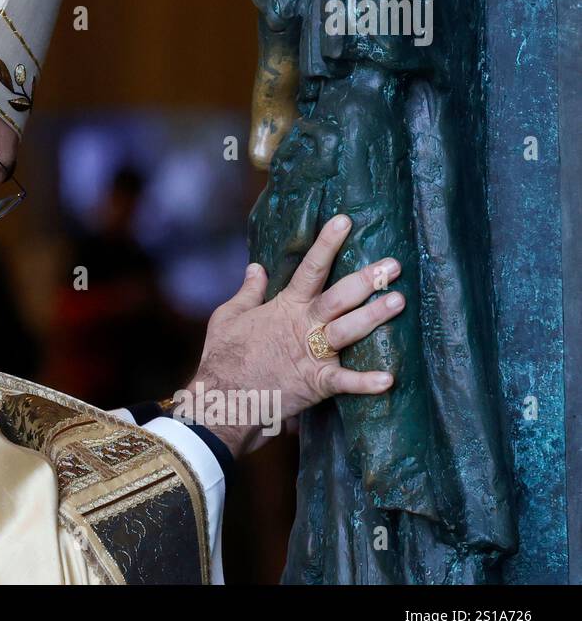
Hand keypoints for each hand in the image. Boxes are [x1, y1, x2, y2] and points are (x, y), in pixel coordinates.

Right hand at [179, 214, 401, 456]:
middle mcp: (303, 326)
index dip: (327, 244)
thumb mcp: (228, 316)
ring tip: (399, 301)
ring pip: (348, 331)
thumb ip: (248, 292)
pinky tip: (389, 379)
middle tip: (394, 265)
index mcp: (284, 307)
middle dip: (367, 279)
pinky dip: (366, 382)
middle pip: (339, 297)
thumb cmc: (222, 357)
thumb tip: (256, 267)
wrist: (222, 398)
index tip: (344, 221)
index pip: (309, 269)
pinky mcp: (316, 383)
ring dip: (374, 317)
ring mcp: (311, 355)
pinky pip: (345, 382)